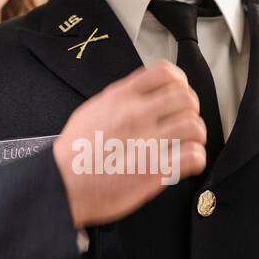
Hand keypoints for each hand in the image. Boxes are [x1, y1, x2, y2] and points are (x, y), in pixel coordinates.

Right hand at [53, 62, 206, 227]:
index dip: (179, 82)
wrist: (63, 185)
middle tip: (183, 122)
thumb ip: (119, 99)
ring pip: (194, 126)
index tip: (178, 93)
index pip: (164, 73)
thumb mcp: (92, 110)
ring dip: (195, 136)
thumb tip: (139, 94)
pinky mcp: (155, 170)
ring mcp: (148, 143)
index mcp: (121, 98)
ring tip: (186, 143)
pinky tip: (185, 163)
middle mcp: (136, 116)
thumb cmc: (75, 154)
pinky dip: (195, 160)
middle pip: (186, 98)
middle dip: (190, 110)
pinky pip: (193, 156)